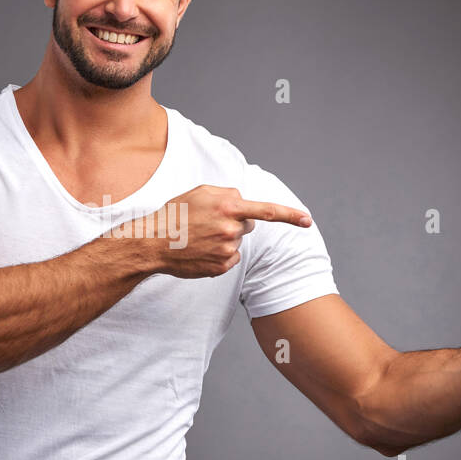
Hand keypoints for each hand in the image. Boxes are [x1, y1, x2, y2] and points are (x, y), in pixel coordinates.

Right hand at [137, 184, 312, 278]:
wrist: (153, 244)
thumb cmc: (174, 215)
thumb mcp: (199, 192)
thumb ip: (227, 194)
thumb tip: (243, 203)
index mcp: (228, 207)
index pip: (266, 211)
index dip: (290, 215)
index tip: (307, 220)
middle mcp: (231, 229)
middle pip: (248, 224)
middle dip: (234, 222)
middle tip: (208, 222)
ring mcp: (227, 250)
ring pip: (237, 242)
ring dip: (223, 238)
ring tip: (198, 237)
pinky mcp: (221, 267)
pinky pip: (230, 258)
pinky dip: (218, 254)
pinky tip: (200, 250)